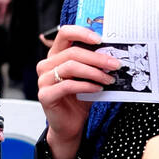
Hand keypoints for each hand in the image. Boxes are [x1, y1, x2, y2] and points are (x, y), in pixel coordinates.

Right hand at [38, 25, 119, 158]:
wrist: (70, 125)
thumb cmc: (79, 99)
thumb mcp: (88, 77)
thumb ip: (93, 63)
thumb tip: (113, 52)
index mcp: (56, 56)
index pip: (64, 34)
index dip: (82, 33)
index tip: (100, 40)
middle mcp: (46, 65)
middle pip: (72, 52)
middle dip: (97, 58)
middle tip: (115, 65)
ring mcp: (43, 80)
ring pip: (70, 67)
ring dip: (94, 72)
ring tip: (109, 79)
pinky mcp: (45, 95)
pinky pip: (68, 85)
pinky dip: (86, 86)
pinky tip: (98, 89)